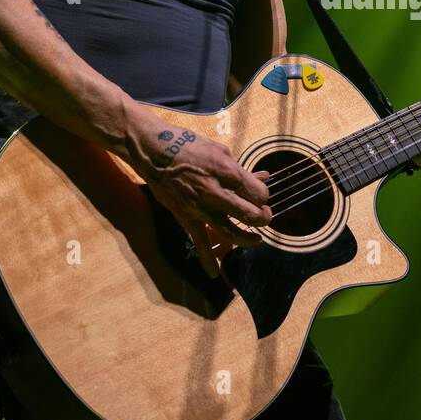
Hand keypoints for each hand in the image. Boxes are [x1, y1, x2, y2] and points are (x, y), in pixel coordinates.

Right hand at [129, 116, 270, 277]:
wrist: (156, 152)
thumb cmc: (189, 146)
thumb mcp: (221, 151)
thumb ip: (242, 170)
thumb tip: (262, 177)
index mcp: (227, 172)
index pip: (258, 192)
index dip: (264, 195)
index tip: (262, 195)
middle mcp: (216, 192)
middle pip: (249, 214)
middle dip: (263, 218)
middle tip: (264, 216)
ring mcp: (201, 208)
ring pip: (230, 232)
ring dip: (247, 239)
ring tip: (257, 240)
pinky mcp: (187, 217)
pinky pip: (199, 242)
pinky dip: (207, 260)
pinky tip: (215, 274)